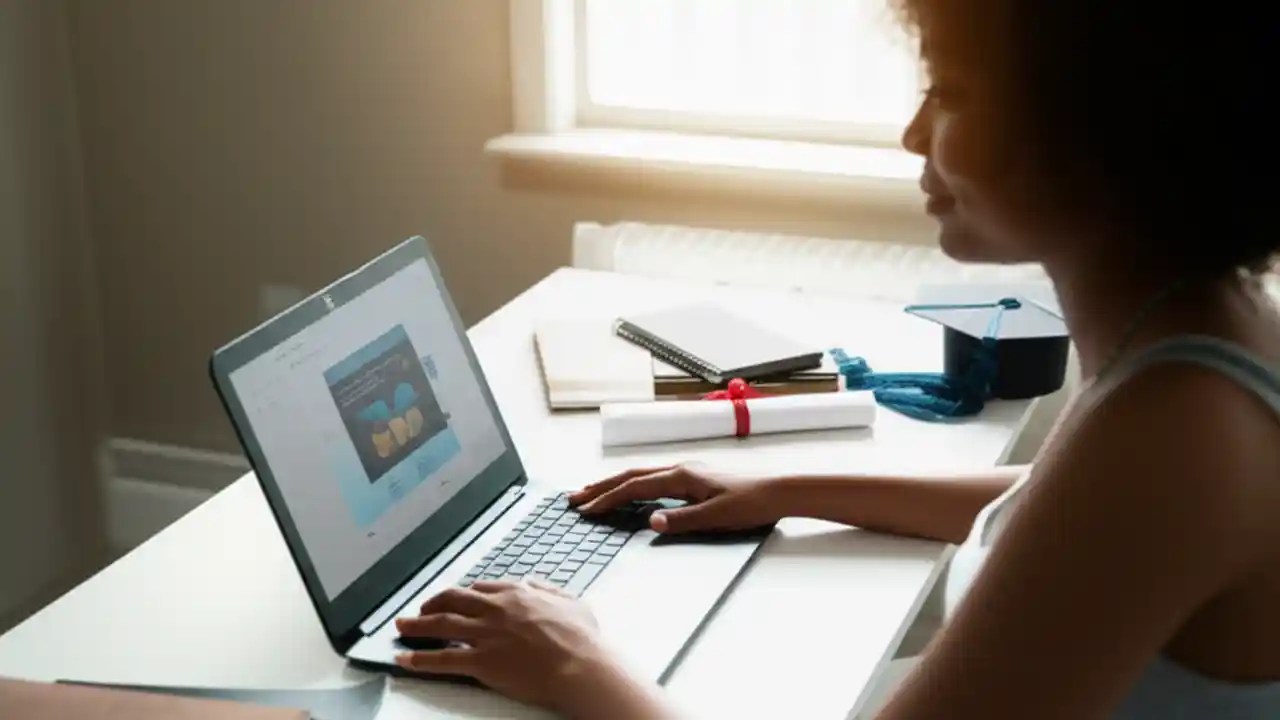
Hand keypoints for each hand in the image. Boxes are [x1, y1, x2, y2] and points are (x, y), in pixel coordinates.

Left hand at [396, 580, 618, 710]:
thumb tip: (533, 582)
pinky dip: (420, 659)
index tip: (458, 598)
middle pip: (454, 600)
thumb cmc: (582, 639)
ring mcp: (486, 635)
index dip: (465, 593)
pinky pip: (443, 659)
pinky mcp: (480, 662)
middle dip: (433, 603)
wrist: (580, 666)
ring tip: (400, 627)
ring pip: (442, 625)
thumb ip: (549, 589)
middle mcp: (496, 609)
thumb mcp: (572, 602)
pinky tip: (405, 659)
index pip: (481, 587)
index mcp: (517, 594)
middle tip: (420, 609)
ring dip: (417, 625)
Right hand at [570, 463, 782, 533]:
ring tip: (593, 491)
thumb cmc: (751, 504)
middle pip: (631, 476)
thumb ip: (682, 520)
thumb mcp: (716, 517)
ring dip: (614, 483)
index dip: (608, 499)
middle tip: (574, 497)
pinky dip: (633, 484)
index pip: (634, 487)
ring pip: (640, 474)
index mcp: (681, 477)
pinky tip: (631, 492)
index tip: (585, 510)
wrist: (778, 492)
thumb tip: (649, 521)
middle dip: (601, 487)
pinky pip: (653, 478)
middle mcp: (680, 469)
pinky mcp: (694, 477)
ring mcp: (687, 471)